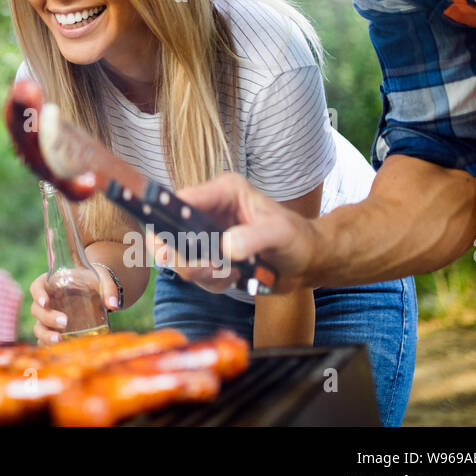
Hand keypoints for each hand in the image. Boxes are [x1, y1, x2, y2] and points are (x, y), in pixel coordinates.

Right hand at [29, 268, 119, 343]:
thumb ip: (108, 289)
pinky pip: (45, 340)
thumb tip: (113, 305)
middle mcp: (47, 301)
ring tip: (60, 340)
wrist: (97, 292)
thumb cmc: (95, 282)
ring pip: (39, 327)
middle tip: (65, 322)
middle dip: (48, 317)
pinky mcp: (54, 331)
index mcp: (51, 283)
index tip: (45, 302)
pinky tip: (58, 349)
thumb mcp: (102, 279)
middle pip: (37, 310)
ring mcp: (48, 318)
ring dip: (46, 335)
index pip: (37, 287)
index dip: (37, 294)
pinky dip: (48, 345)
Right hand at [156, 172, 318, 294]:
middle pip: (170, 232)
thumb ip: (253, 237)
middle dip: (187, 258)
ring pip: (179, 258)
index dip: (168, 221)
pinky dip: (212, 282)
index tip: (170, 248)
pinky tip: (235, 276)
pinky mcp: (207, 255)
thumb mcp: (279, 233)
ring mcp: (205, 234)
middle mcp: (208, 210)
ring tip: (234, 272)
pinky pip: (194, 274)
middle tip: (212, 268)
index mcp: (223, 193)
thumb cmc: (298, 238)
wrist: (306, 262)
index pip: (182, 201)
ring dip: (204, 273)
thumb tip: (225, 247)